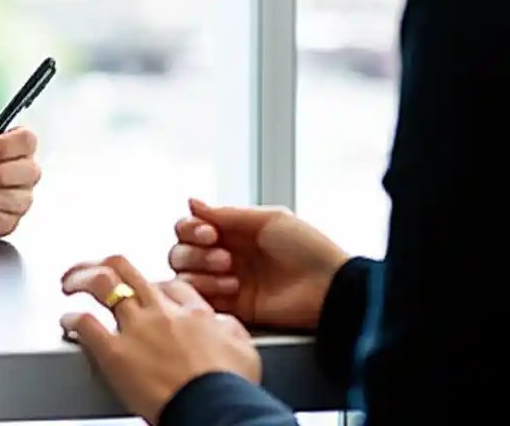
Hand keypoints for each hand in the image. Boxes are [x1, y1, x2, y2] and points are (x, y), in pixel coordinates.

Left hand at [60, 255, 260, 423]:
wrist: (214, 408)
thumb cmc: (229, 387)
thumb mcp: (244, 349)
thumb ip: (230, 329)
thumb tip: (222, 324)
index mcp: (193, 311)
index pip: (166, 283)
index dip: (150, 283)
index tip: (141, 289)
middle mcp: (161, 312)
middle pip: (128, 269)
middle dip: (106, 264)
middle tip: (94, 269)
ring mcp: (136, 328)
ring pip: (102, 284)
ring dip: (80, 279)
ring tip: (69, 283)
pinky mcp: (114, 352)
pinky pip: (85, 324)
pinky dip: (71, 319)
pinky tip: (67, 321)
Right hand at [169, 199, 349, 329]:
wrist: (329, 287)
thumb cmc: (308, 249)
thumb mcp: (268, 219)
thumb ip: (226, 213)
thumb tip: (192, 202)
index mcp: (233, 232)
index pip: (190, 227)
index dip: (191, 229)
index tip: (210, 233)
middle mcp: (224, 255)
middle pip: (180, 251)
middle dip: (195, 252)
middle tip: (224, 256)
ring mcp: (225, 281)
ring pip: (183, 275)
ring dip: (201, 271)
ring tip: (231, 273)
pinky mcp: (230, 307)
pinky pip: (199, 299)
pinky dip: (207, 291)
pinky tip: (232, 289)